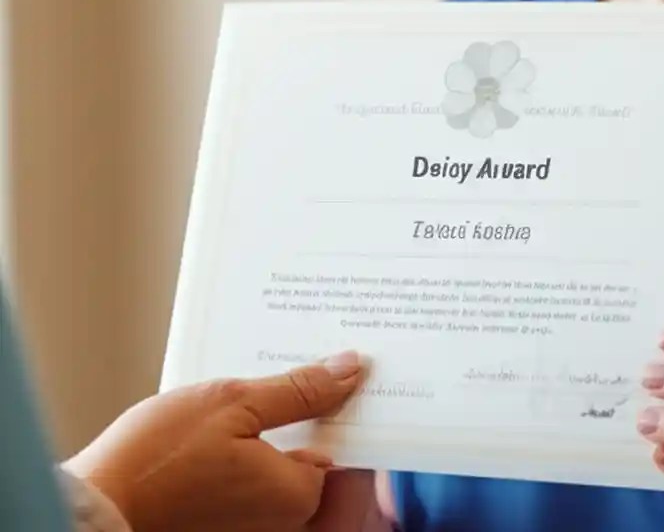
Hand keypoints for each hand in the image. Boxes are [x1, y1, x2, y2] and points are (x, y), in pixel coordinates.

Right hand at [64, 352, 367, 531]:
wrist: (91, 508)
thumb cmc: (153, 463)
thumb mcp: (232, 403)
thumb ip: (299, 390)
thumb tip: (350, 370)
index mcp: (299, 494)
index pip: (345, 443)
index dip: (340, 403)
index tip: (334, 371)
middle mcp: (286, 521)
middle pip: (317, 456)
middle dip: (310, 416)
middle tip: (294, 373)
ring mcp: (257, 526)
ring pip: (284, 467)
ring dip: (278, 432)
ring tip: (258, 390)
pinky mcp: (229, 524)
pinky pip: (257, 483)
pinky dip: (253, 453)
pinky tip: (232, 423)